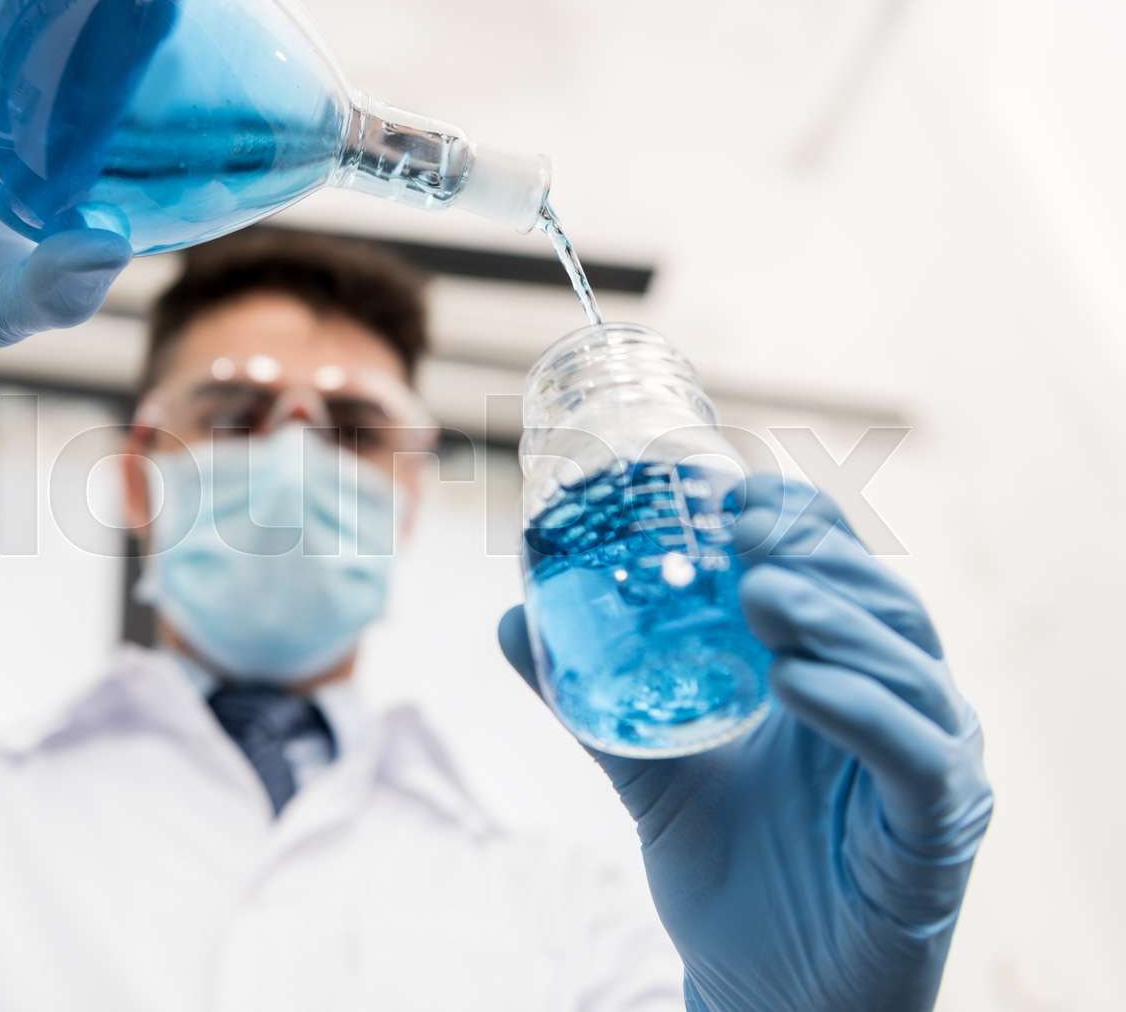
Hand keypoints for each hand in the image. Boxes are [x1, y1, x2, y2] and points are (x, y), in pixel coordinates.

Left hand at [497, 475, 992, 1011]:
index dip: (799, 520)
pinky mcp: (944, 822)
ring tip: (758, 595)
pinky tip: (795, 682)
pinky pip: (916, 753)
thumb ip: (591, 700)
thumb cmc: (731, 867)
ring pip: (902, 663)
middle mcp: (897, 702)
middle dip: (815, 554)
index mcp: (839, 671)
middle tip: (742, 532)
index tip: (732, 491)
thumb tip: (511, 619)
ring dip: (831, 619)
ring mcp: (931, 759)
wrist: (764, 987)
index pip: (838, 571)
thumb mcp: (649, 770)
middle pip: (879, 599)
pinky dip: (859, 709)